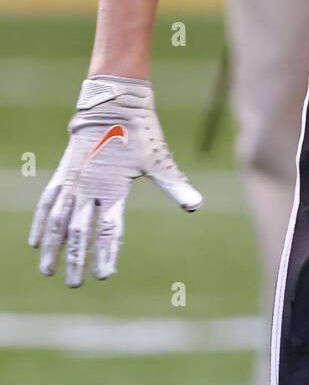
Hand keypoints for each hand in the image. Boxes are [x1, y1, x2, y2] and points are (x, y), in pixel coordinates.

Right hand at [28, 75, 202, 285]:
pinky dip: (41, 221)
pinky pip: (48, 200)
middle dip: (76, 259)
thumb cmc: (140, 131)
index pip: (108, 229)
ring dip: (52, 247)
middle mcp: (89, 187)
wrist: (115, 101)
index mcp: (113, 188)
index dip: (106, 253)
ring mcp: (74, 180)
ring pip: (57, 220)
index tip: (104, 276)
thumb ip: (175, 186)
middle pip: (78, 231)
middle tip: (76, 284)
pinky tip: (35, 240)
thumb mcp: (159, 160)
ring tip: (48, 271)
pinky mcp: (65, 171)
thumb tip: (197, 206)